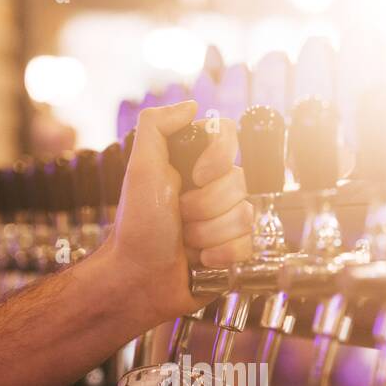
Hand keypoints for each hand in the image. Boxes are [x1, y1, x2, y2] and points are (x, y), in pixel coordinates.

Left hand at [101, 101, 252, 326]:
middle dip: (204, 207)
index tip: (194, 176)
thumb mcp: (140, 168)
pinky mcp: (233, 251)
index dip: (217, 159)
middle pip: (239, 182)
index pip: (229, 138)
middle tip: (178, 218)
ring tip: (185, 242)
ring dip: (208, 234)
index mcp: (192, 164)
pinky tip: (200, 261)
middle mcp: (212, 189)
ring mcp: (224, 221)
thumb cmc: (137, 227)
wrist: (138, 280)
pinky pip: (248, 245)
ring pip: (245, 216)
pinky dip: (221, 255)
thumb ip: (157, 126)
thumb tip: (192, 105)